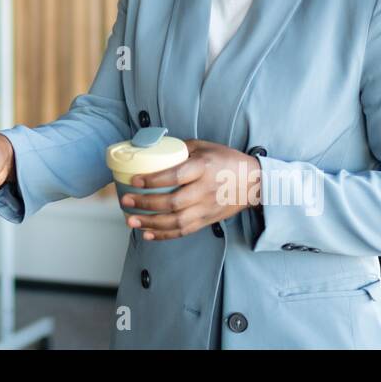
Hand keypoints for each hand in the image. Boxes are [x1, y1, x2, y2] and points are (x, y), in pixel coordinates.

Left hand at [120, 140, 261, 241]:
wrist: (254, 182)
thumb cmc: (227, 160)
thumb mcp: (205, 146)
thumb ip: (181, 149)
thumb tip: (154, 151)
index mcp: (204, 168)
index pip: (176, 176)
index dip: (154, 180)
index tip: (135, 181)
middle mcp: (205, 190)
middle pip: (173, 202)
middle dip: (146, 204)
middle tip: (126, 201)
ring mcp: (207, 208)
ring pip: (176, 221)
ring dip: (151, 223)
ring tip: (131, 221)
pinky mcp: (207, 220)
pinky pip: (184, 231)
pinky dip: (164, 235)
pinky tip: (148, 233)